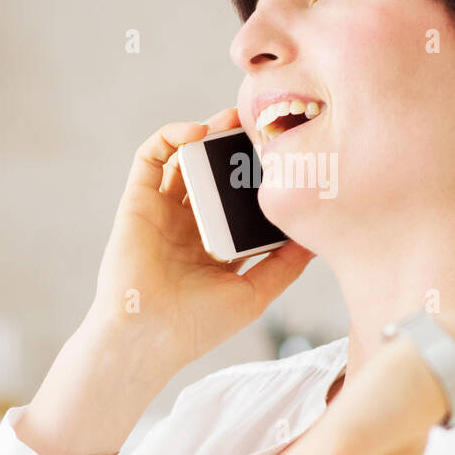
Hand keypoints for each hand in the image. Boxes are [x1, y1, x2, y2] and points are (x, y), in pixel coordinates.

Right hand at [91, 106, 314, 370]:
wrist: (149, 337)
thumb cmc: (198, 325)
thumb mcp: (255, 292)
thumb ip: (285, 264)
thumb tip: (317, 237)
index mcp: (215, 242)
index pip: (240, 197)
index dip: (258, 174)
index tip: (285, 155)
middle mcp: (189, 222)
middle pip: (215, 171)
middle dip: (237, 146)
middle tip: (262, 126)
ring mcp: (162, 209)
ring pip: (186, 156)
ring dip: (209, 132)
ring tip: (234, 118)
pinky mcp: (137, 200)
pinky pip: (151, 156)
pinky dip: (172, 136)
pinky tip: (198, 132)